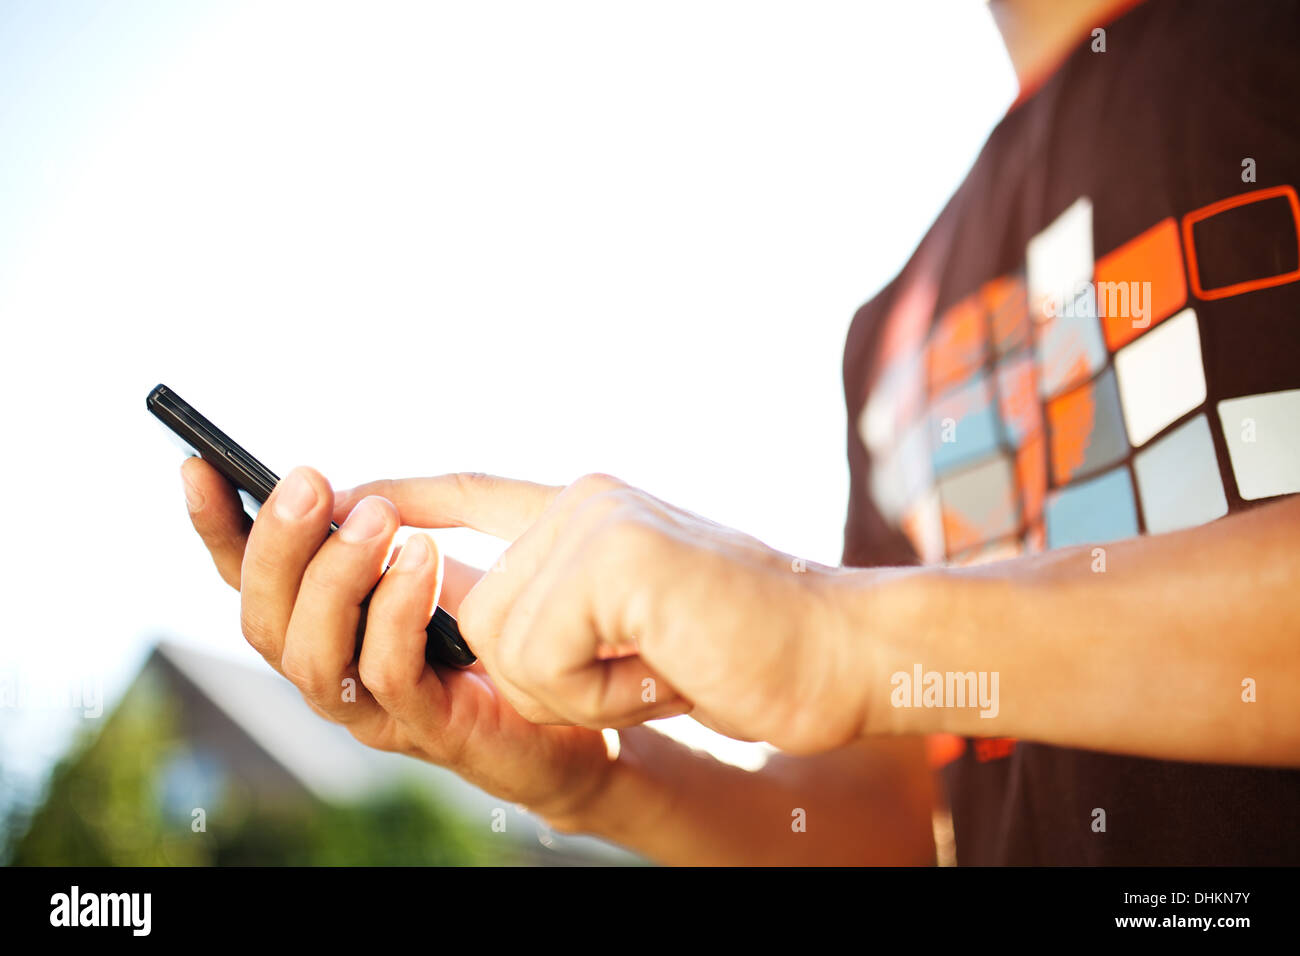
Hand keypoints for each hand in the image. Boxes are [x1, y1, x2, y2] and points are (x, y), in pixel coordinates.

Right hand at [179, 458, 614, 818]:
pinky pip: (387, 675)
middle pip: (262, 619)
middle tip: (309, 482)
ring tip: (374, 520)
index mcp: (329, 621)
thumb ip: (407, 517)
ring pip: (309, 656)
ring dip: (333, 579)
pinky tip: (420, 559)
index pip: (249, 580)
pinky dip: (394, 613)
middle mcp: (334, 668)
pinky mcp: (429, 729)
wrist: (582, 701)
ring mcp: (375, 708)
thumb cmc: (513, 621)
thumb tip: (356, 490)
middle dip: (276, 546)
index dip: (218, 529)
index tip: (200, 466)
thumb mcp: (457, 552)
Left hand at [335, 473, 874, 753]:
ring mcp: (597, 518)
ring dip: (580, 687)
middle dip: (540, 673)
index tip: (336, 496)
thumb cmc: (749, 652)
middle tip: (637, 665)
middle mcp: (583, 501)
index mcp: (587, 511)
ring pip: (501, 638)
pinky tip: (668, 666)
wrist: (847, 653)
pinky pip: (543, 657)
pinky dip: (604, 691)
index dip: (402, 496)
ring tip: (661, 662)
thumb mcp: (636, 624)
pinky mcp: (615, 554)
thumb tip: (466, 610)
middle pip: (473, 605)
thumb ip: (561, 605)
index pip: (471, 491)